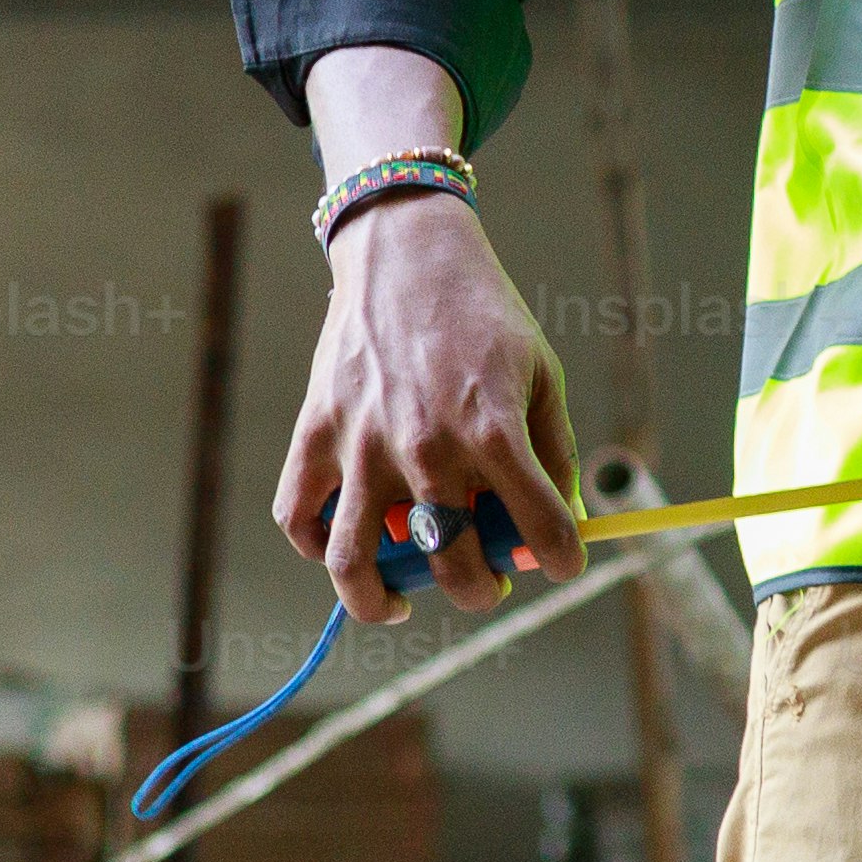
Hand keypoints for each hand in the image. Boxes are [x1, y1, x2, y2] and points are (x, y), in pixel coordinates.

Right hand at [272, 197, 584, 624]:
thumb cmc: (486, 318)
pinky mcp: (315, 431)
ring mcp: (361, 443)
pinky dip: (316, 546)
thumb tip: (561, 525)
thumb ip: (552, 455)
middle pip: (449, 561)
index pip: (539, 528)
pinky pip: (298, 514)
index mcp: (493, 432)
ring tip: (402, 605)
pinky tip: (349, 549)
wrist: (409, 256)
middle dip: (480, 587)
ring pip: (354, 561)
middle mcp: (425, 447)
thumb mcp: (543, 378)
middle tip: (489, 580)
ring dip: (380, 601)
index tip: (563, 565)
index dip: (561, 559)